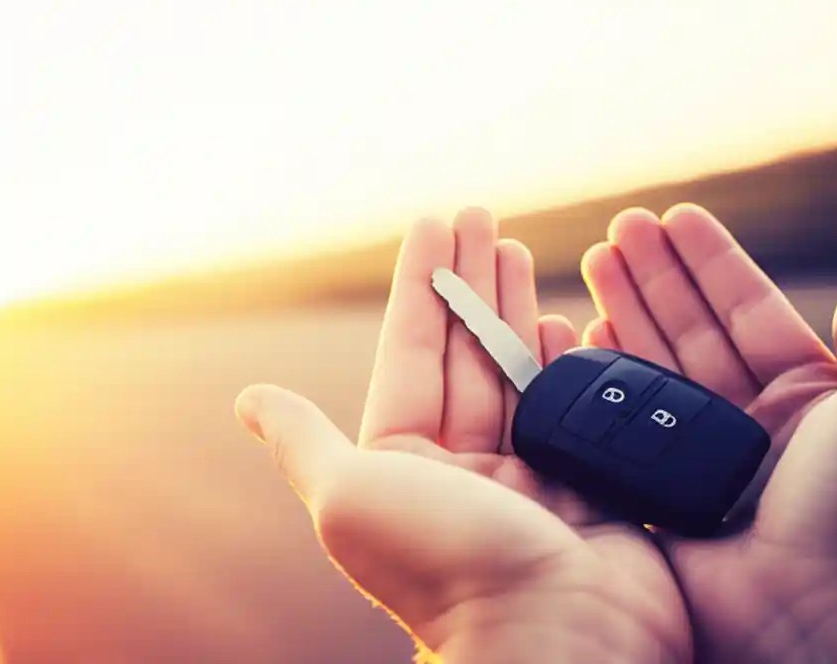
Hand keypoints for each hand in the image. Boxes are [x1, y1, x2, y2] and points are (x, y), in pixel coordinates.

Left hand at [237, 209, 690, 662]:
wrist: (557, 636)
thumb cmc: (445, 568)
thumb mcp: (351, 497)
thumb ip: (303, 443)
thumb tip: (247, 399)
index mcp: (407, 463)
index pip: (413, 351)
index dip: (423, 283)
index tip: (435, 223)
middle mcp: (467, 466)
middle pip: (469, 351)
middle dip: (473, 281)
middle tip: (483, 214)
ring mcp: (531, 474)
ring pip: (521, 371)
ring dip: (518, 307)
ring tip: (520, 245)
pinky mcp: (589, 485)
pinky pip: (579, 408)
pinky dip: (574, 360)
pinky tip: (570, 318)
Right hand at [581, 204, 836, 661]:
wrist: (822, 606)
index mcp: (808, 397)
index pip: (748, 310)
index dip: (709, 261)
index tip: (674, 217)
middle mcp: (751, 424)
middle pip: (691, 330)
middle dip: (656, 275)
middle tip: (620, 227)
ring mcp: (700, 460)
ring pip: (652, 369)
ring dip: (623, 311)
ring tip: (595, 258)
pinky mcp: (658, 496)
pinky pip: (620, 427)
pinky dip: (598, 381)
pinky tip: (578, 334)